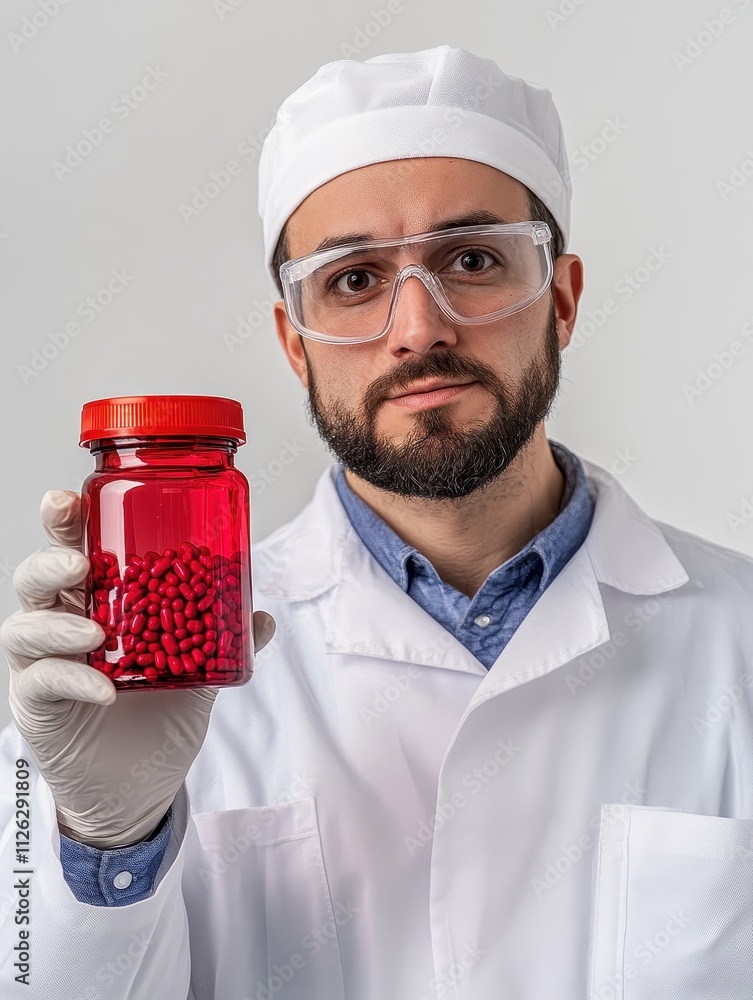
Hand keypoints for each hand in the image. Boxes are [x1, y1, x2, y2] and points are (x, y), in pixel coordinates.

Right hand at [0, 489, 275, 847]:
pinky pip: (43, 682)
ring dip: (58, 621)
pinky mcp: (37, 705)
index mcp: (97, 603)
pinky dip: (73, 678)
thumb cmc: (158, 720)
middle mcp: (63, 625)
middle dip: (51, 558)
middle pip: (37, 577)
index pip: (76, 551)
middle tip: (79, 562)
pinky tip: (104, 687)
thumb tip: (262, 617)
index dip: (66, 523)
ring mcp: (45, 665)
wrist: (140, 788)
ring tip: (97, 630)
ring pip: (25, 625)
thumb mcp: (197, 673)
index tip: (69, 500)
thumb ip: (223, 642)